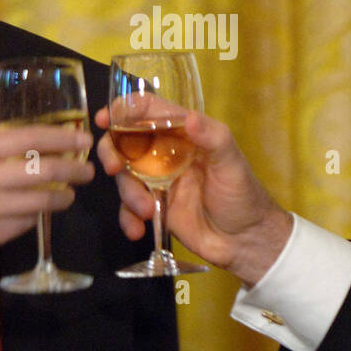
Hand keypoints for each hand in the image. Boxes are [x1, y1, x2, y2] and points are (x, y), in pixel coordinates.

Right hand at [0, 124, 93, 277]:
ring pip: (42, 202)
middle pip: (46, 171)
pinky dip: (36, 217)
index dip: (63, 137)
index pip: (31, 137)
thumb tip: (12, 131)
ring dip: (62, 197)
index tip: (83, 139)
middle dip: (75, 170)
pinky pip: (25, 224)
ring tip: (69, 194)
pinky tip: (39, 212)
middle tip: (88, 170)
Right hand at [95, 107, 291, 285]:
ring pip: (124, 178)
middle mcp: (164, 153)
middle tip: (115, 168)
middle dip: (112, 152)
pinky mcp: (153, 208)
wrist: (246, 241)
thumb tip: (189, 117)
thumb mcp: (232, 163)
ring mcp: (156, 181)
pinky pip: (128, 208)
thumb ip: (213, 138)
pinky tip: (138, 230)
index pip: (148, 111)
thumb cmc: (243, 195)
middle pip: (125, 142)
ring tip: (147, 211)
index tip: (105, 118)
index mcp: (182, 134)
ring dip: (128, 194)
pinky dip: (127, 218)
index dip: (123, 109)